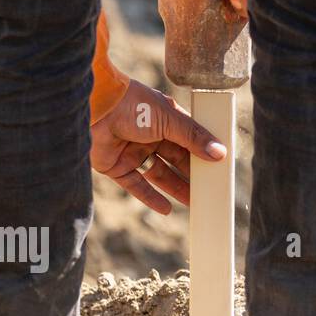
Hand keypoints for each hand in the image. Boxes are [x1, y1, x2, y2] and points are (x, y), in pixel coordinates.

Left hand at [90, 79, 225, 214]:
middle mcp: (150, 135)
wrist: (94, 108)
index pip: (189, 139)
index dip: (203, 153)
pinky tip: (166, 209)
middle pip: (176, 159)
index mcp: (165, 119)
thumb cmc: (132, 105)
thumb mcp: (169, 119)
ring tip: (194, 203)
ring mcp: (133, 151)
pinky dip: (150, 197)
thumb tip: (220, 153)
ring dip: (175, 188)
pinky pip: (136, 186)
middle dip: (192, 175)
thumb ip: (193, 137)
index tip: (219, 168)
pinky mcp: (116, 166)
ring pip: (159, 174)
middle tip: (210, 191)